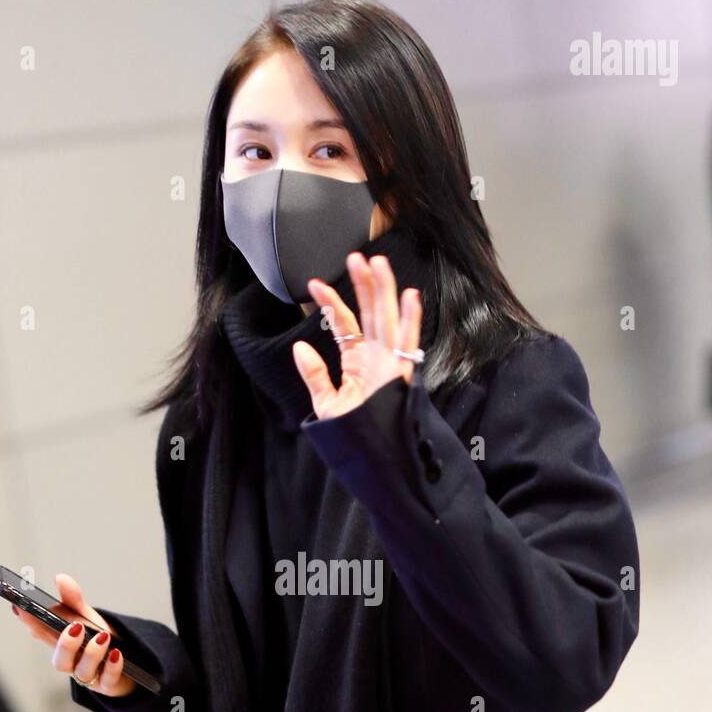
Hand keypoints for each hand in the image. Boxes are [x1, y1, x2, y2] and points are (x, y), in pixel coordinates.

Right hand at [10, 571, 135, 697]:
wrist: (129, 662)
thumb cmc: (98, 639)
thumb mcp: (87, 617)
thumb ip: (73, 599)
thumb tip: (60, 578)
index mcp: (61, 644)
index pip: (41, 634)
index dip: (30, 623)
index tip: (21, 607)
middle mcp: (72, 662)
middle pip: (60, 661)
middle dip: (65, 645)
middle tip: (76, 627)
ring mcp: (89, 676)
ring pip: (83, 672)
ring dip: (92, 653)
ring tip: (103, 636)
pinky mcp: (108, 685)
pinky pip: (108, 680)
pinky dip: (112, 667)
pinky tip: (116, 654)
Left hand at [292, 252, 422, 419]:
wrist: (370, 455)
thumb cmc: (351, 433)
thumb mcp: (325, 404)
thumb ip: (314, 375)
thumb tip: (300, 347)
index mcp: (357, 362)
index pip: (345, 325)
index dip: (331, 303)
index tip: (314, 283)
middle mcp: (375, 357)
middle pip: (370, 312)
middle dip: (364, 284)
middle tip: (356, 256)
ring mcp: (390, 362)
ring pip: (387, 318)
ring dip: (384, 291)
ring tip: (378, 262)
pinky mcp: (402, 373)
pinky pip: (409, 341)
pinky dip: (411, 319)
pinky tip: (410, 295)